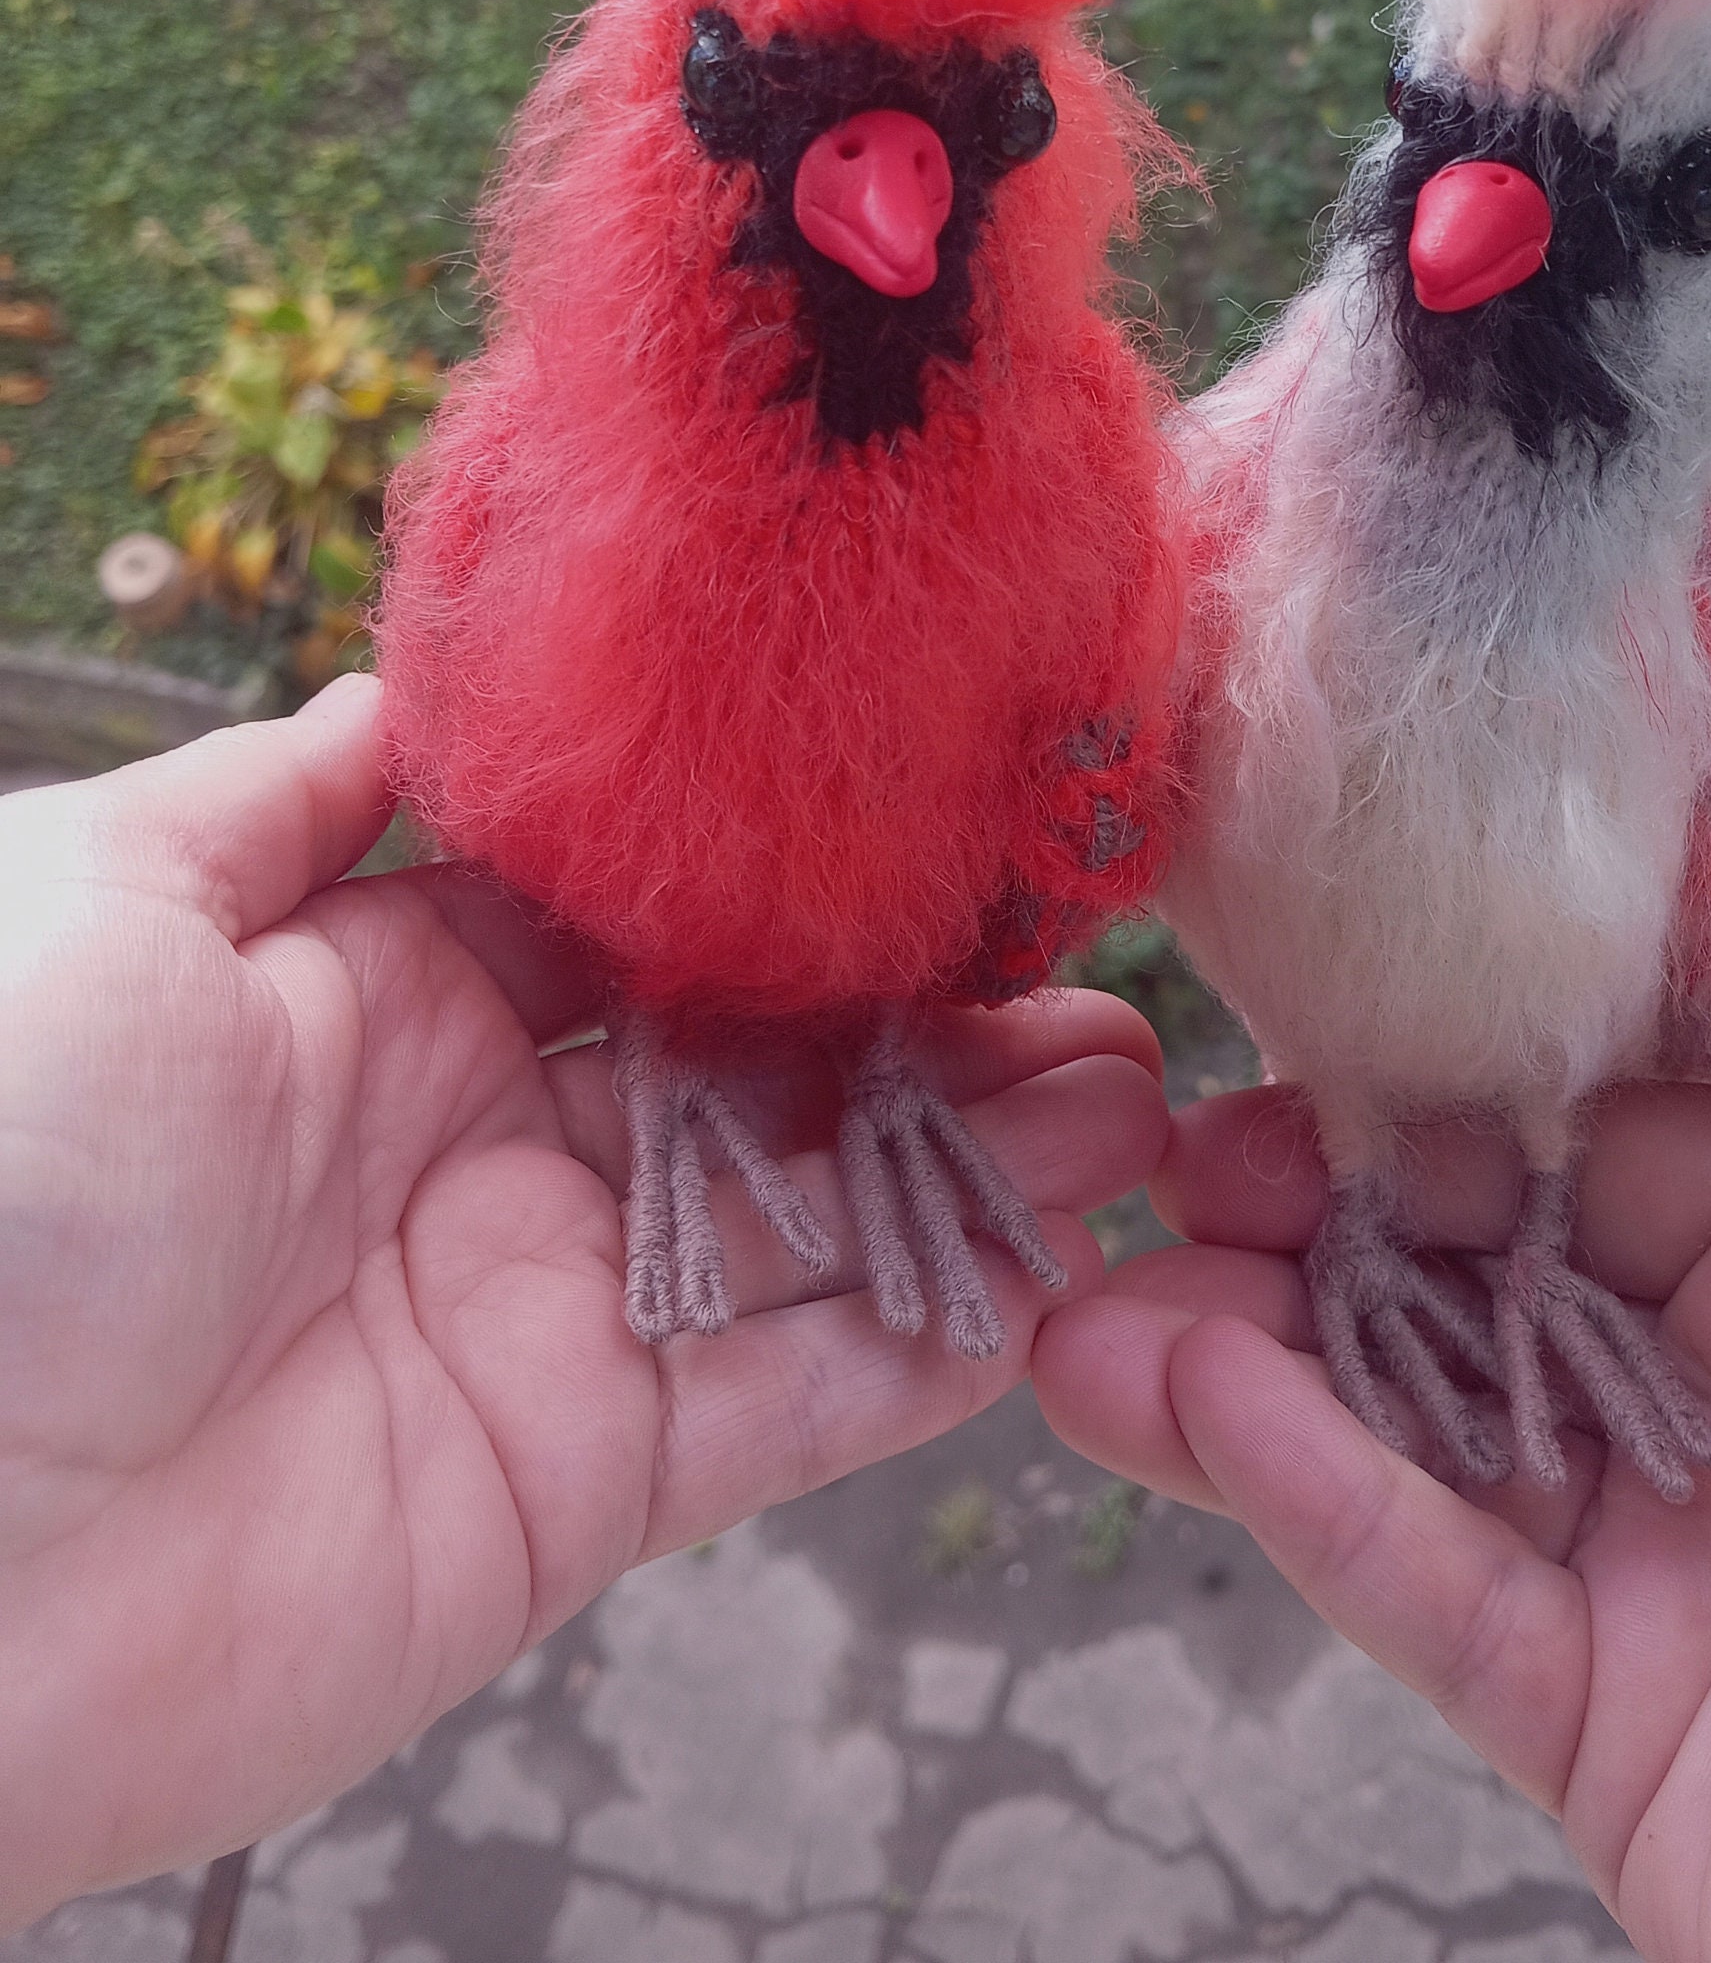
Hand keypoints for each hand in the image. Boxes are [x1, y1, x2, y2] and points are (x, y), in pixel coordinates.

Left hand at [0, 677, 1166, 1926]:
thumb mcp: (106, 898)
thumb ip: (297, 793)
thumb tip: (433, 691)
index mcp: (370, 994)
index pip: (631, 918)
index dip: (783, 876)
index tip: (932, 819)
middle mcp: (473, 1148)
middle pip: (750, 1073)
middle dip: (922, 1025)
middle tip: (1097, 973)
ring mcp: (534, 1321)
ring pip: (799, 1227)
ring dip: (971, 1170)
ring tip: (1135, 1102)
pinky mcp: (571, 1488)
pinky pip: (784, 1403)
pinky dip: (921, 1344)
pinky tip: (1051, 1270)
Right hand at [1034, 886, 1710, 1962]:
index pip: (1617, 1114)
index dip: (1466, 1064)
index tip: (1322, 1007)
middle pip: (1489, 1256)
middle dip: (1320, 1203)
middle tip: (1174, 1165)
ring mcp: (1666, 1544)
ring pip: (1418, 1410)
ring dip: (1249, 1349)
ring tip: (1095, 1306)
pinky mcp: (1590, 1703)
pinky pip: (1415, 1568)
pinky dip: (1293, 1483)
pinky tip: (1178, 1403)